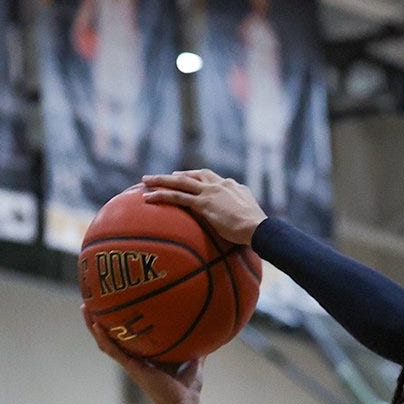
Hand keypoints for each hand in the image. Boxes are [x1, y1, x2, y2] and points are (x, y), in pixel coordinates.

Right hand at [83, 309, 203, 403]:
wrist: (184, 403)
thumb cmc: (188, 387)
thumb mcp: (194, 358)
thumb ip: (198, 345)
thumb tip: (211, 329)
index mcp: (146, 355)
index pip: (128, 335)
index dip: (120, 322)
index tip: (115, 304)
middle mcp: (134, 358)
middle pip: (111, 336)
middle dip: (99, 320)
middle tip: (90, 302)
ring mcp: (130, 363)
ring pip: (105, 342)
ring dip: (93, 326)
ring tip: (85, 308)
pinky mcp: (131, 368)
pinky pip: (113, 351)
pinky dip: (104, 339)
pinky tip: (96, 326)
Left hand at [142, 170, 266, 244]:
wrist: (258, 228)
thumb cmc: (258, 227)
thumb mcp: (251, 211)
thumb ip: (242, 207)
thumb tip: (240, 213)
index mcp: (231, 185)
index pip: (209, 177)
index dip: (195, 177)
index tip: (184, 178)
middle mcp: (218, 184)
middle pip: (192, 176)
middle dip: (175, 175)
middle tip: (160, 177)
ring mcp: (209, 193)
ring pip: (180, 183)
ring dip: (161, 181)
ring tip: (145, 181)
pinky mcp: (202, 204)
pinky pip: (177, 197)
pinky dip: (161, 196)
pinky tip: (148, 198)